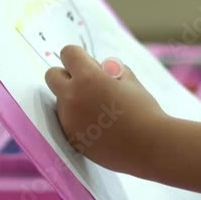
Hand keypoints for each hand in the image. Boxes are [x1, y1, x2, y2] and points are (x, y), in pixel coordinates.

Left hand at [44, 45, 167, 173]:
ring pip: (60, 100)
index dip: (79, 57)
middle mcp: (71, 97)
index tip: (89, 65)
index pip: (68, 53)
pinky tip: (99, 127)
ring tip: (99, 111)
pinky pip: (67, 121)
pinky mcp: (71, 138)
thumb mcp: (129, 79)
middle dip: (65, 75)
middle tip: (86, 84)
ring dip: (72, 99)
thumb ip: (109, 69)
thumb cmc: (143, 110)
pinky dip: (78, 120)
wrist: (149, 146)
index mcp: (87, 77)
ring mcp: (68, 120)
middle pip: (51, 75)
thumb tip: (100, 69)